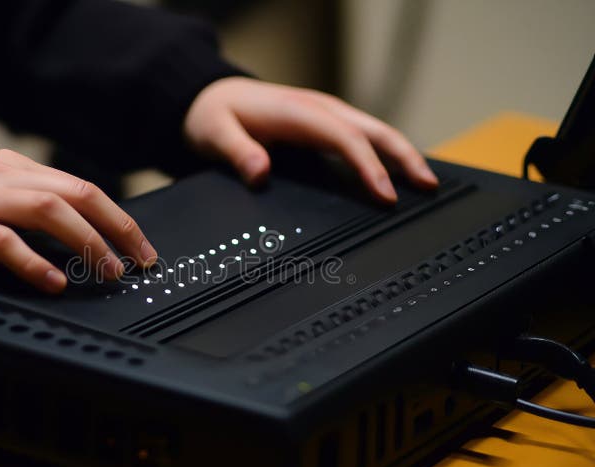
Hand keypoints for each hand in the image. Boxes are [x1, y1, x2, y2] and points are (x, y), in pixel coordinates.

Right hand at [0, 149, 156, 292]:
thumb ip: (35, 217)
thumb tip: (90, 243)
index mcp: (15, 169)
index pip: (82, 188)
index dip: (119, 219)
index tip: (143, 249)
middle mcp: (0, 174)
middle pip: (76, 193)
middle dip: (116, 228)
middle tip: (138, 262)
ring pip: (47, 209)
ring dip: (86, 242)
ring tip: (107, 272)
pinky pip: (1, 239)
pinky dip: (33, 261)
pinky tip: (53, 281)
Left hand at [184, 77, 437, 202]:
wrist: (212, 98)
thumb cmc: (215, 116)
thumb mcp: (214, 134)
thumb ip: (237, 152)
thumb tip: (260, 172)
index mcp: (298, 112)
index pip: (345, 138)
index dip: (369, 166)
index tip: (386, 194)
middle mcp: (318, 110)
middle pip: (372, 130)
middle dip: (404, 156)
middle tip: (429, 186)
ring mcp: (324, 116)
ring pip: (373, 131)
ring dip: (401, 154)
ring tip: (426, 182)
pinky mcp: (323, 125)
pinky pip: (361, 137)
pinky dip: (384, 153)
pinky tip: (396, 172)